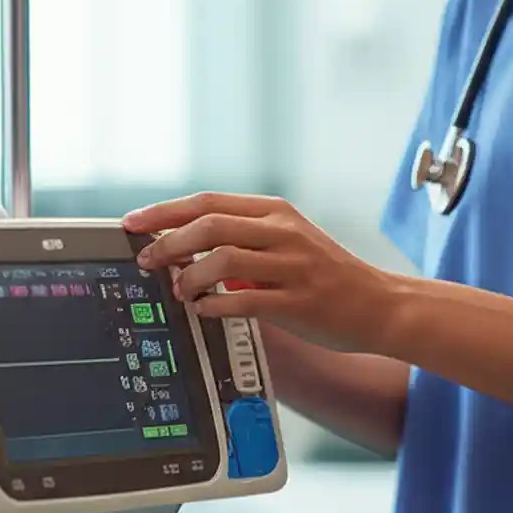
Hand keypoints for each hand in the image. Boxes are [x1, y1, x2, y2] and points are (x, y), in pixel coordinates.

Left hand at [122, 192, 401, 352]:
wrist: (379, 305)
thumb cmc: (327, 276)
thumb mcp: (287, 242)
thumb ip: (243, 241)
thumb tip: (184, 249)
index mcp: (275, 213)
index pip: (208, 202)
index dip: (164, 212)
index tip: (133, 223)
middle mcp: (283, 232)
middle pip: (210, 225)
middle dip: (168, 243)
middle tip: (147, 261)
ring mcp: (292, 266)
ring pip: (223, 260)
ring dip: (190, 277)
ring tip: (181, 291)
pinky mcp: (298, 301)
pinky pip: (243, 301)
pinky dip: (215, 306)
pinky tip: (205, 310)